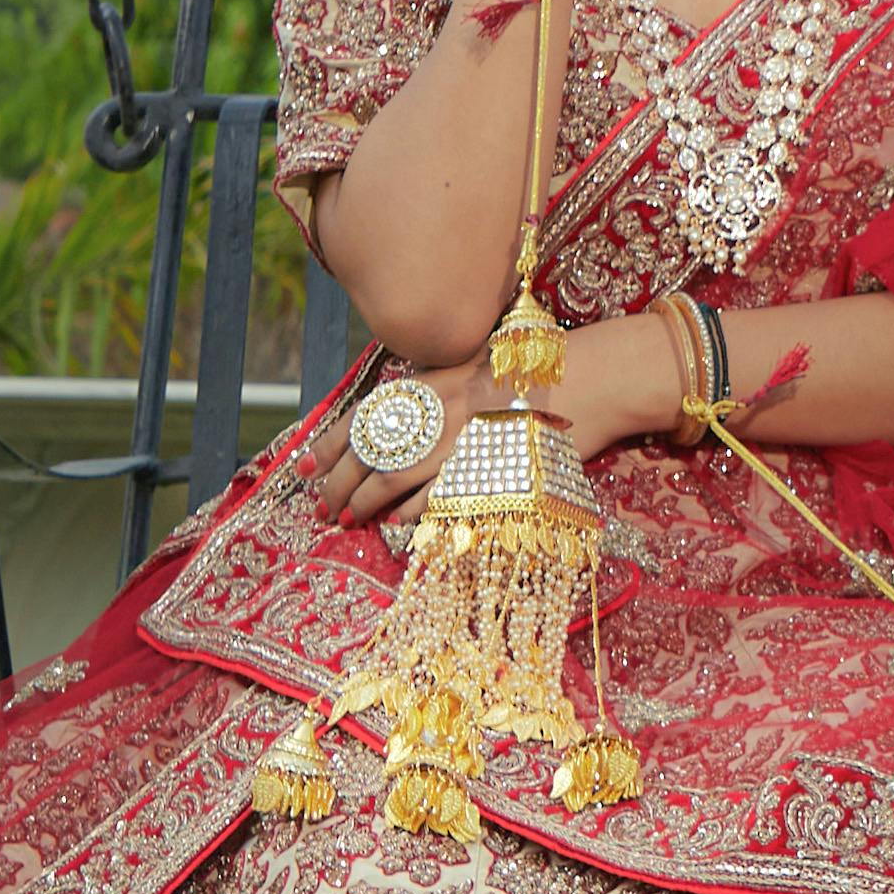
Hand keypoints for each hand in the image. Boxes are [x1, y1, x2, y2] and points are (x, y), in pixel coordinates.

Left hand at [309, 317, 676, 525]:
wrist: (586, 379)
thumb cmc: (532, 373)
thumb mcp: (472, 369)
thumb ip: (434, 392)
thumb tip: (399, 419)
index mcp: (428, 384)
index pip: (361, 417)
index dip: (328, 444)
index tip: (306, 465)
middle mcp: (433, 413)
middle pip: (368, 455)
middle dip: (337, 484)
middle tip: (322, 506)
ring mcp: (458, 443)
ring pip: (391, 480)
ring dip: (364, 504)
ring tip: (348, 519)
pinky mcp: (481, 470)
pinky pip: (434, 499)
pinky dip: (411, 514)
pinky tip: (398, 523)